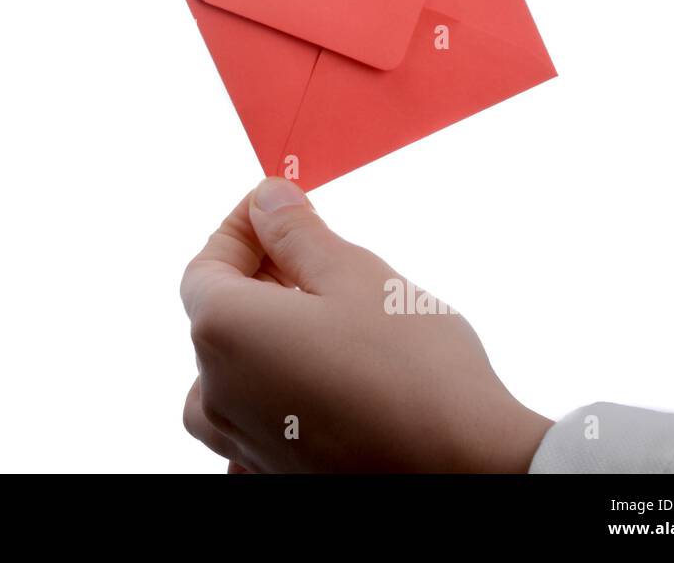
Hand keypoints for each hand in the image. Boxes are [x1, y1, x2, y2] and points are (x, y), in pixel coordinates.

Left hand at [181, 178, 551, 472]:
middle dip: (256, 277)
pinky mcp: (276, 472)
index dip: (239, 230)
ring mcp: (243, 441)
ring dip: (256, 339)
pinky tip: (309, 382)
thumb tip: (267, 201)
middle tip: (308, 251)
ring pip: (223, 378)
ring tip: (311, 318)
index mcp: (225, 333)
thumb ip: (297, 234)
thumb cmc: (415, 369)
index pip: (205, 267)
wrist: (467, 465)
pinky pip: (249, 428)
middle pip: (215, 318)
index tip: (274, 209)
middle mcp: (217, 393)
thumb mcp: (355, 275)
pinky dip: (267, 398)